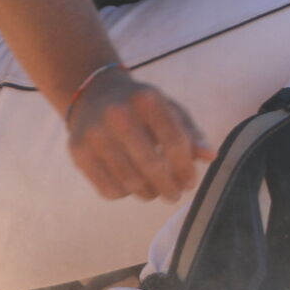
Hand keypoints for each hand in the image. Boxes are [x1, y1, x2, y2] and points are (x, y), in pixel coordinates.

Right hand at [64, 66, 212, 201]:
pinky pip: (108, 189)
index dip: (186, 168)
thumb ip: (191, 133)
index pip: (176, 142)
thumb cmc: (140, 106)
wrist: (94, 94)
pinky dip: (124, 194)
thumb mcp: (169, 109)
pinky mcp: (78, 152)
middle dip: (168, 187)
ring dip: (148, 193)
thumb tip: (211, 156)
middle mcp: (118, 114)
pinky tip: (130, 185)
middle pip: (152, 166)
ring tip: (154, 191)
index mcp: (147, 100)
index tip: (190, 183)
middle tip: (174, 195)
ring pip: (130, 182)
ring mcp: (95, 134)